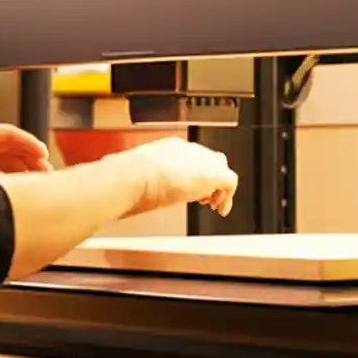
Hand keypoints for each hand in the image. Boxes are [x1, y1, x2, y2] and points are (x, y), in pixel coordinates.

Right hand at [101, 137, 237, 217]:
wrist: (135, 175)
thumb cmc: (128, 177)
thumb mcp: (133, 176)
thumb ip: (138, 180)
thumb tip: (128, 190)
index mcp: (168, 147)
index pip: (189, 157)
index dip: (191, 173)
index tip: (188, 187)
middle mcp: (187, 149)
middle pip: (209, 159)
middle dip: (208, 177)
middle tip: (204, 196)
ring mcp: (202, 160)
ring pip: (221, 168)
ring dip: (218, 187)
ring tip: (212, 204)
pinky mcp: (213, 174)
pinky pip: (230, 182)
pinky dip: (227, 197)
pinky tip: (221, 209)